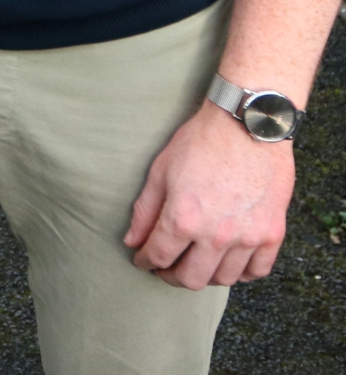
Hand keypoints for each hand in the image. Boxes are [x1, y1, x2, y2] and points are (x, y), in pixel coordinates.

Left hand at [125, 101, 294, 287]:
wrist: (246, 126)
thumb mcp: (160, 171)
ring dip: (205, 276)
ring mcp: (248, 237)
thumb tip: (132, 241)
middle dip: (171, 276)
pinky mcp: (273, 233)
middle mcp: (216, 235)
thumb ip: (145, 211)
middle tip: (166, 267)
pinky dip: (241, 273)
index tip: (142, 260)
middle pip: (190, 278)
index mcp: (183, 219)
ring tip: (195, 262)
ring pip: (223, 279)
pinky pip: (257, 271)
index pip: (159, 257)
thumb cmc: (200, 142)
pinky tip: (228, 263)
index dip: (145, 262)